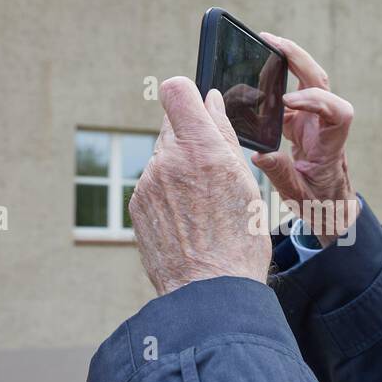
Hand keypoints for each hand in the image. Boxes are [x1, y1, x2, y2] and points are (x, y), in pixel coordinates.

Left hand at [128, 78, 271, 296]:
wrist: (209, 291)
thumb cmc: (238, 240)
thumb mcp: (245, 182)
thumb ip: (224, 136)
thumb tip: (211, 101)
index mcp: (200, 149)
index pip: (177, 91)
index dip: (188, 93)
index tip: (198, 108)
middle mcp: (167, 161)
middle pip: (171, 125)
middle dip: (189, 138)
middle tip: (211, 170)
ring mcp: (147, 184)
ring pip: (163, 158)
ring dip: (179, 169)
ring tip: (202, 206)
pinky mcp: (137, 205)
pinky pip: (153, 184)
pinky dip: (168, 194)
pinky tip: (187, 220)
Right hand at [254, 33, 357, 245]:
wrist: (331, 206)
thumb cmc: (321, 203)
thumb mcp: (299, 195)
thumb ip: (280, 173)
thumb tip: (259, 154)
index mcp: (331, 145)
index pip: (338, 111)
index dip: (315, 100)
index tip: (287, 103)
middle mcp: (325, 125)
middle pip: (321, 81)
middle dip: (299, 58)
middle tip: (271, 41)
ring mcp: (314, 120)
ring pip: (308, 81)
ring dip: (289, 60)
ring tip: (264, 44)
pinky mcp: (302, 122)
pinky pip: (291, 95)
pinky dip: (275, 82)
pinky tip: (256, 74)